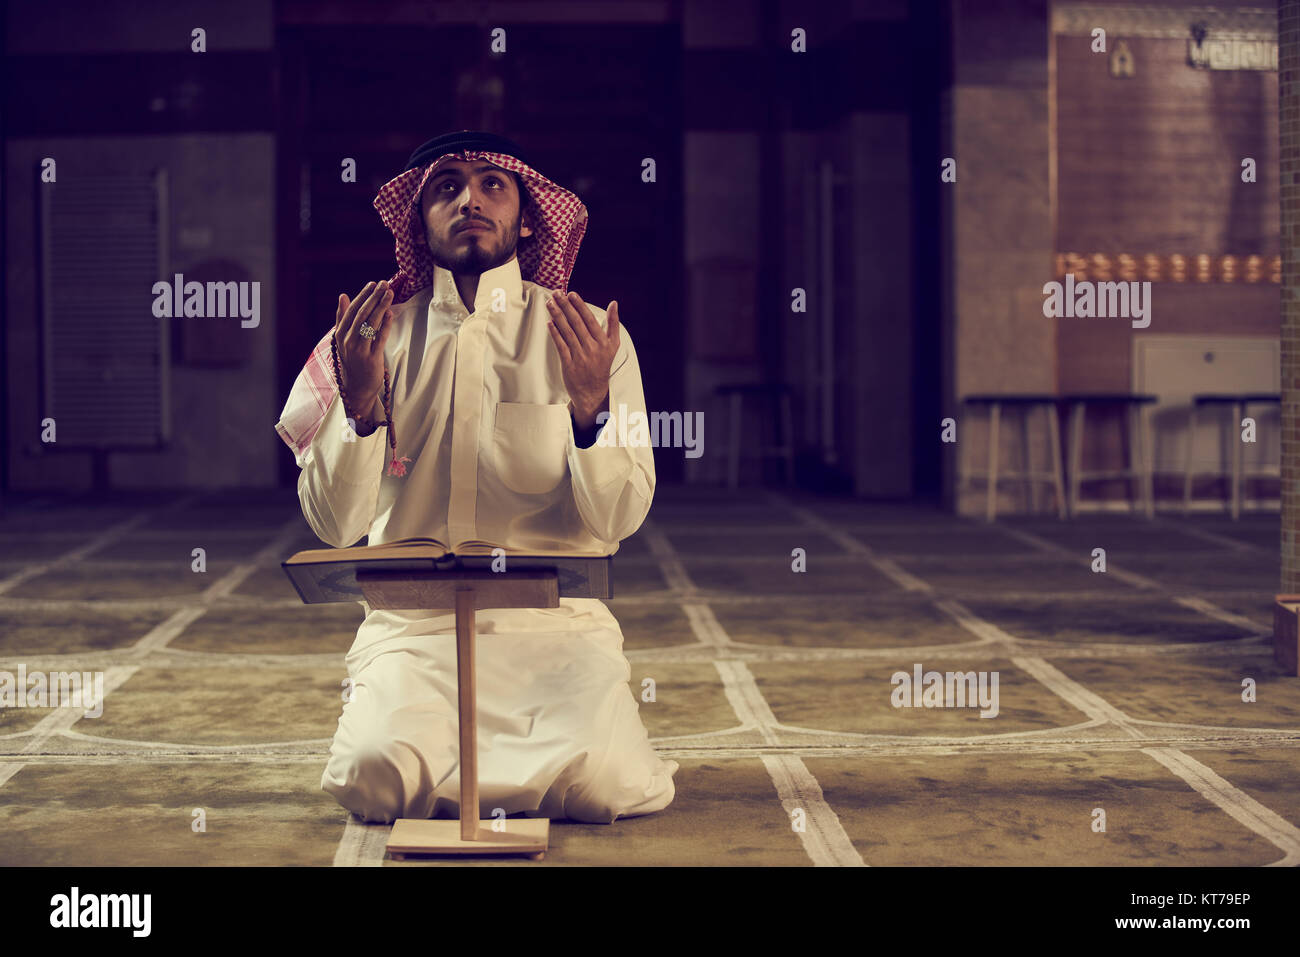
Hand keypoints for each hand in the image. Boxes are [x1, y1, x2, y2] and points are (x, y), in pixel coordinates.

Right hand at [334, 280, 395, 413]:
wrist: (357, 388)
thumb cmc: (353, 361)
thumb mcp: (344, 339)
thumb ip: (343, 317)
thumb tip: (342, 295)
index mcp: (341, 334)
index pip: (352, 310)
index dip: (363, 296)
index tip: (373, 284)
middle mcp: (347, 341)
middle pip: (362, 314)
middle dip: (374, 297)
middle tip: (385, 284)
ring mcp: (359, 350)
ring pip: (370, 323)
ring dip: (381, 306)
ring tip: (390, 293)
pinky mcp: (371, 359)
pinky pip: (379, 338)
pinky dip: (385, 325)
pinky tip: (391, 313)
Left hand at [546, 291, 619, 428]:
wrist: (593, 391)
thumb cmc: (601, 365)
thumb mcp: (612, 345)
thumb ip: (613, 323)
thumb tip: (614, 303)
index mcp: (603, 342)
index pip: (590, 320)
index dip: (579, 306)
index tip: (571, 294)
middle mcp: (593, 349)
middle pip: (577, 323)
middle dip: (565, 306)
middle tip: (557, 294)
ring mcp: (580, 357)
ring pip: (567, 332)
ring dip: (557, 316)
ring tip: (550, 304)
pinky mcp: (569, 365)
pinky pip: (561, 346)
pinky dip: (555, 334)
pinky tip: (550, 323)